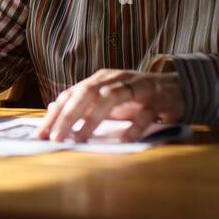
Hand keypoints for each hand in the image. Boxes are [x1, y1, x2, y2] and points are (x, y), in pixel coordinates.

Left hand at [37, 68, 183, 141]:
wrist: (177, 89)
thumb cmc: (137, 98)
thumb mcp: (107, 100)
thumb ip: (82, 104)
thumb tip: (53, 109)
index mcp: (101, 78)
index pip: (72, 94)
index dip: (55, 114)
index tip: (41, 135)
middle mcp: (117, 79)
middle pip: (87, 93)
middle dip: (68, 116)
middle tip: (56, 138)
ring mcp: (138, 87)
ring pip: (112, 98)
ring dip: (93, 119)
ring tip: (80, 138)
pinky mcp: (159, 99)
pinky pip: (145, 113)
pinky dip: (134, 127)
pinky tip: (123, 140)